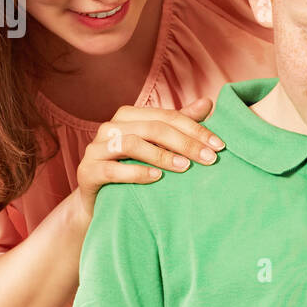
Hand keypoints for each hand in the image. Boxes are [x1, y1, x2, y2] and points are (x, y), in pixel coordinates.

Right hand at [73, 98, 224, 227]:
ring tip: (185, 167)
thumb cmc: (133, 170)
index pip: (167, 116)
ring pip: (131, 143)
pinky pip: (111, 169)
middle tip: (209, 159)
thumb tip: (208, 103)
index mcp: (129, 117)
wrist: (101, 203)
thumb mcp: (158, 147)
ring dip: (162, 155)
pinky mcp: (87, 172)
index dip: (195, 129)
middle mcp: (110, 128)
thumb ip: (179, 125)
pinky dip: (136, 173)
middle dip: (185, 142)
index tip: (219, 145)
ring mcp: (96, 149)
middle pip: (152, 128)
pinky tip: (156, 179)